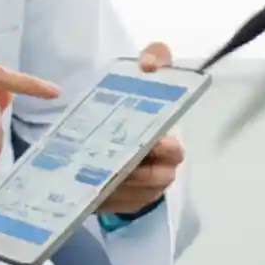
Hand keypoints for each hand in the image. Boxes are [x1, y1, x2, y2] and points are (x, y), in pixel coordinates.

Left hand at [98, 41, 180, 214]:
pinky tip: (89, 190)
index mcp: (167, 142)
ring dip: (118, 187)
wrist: (110, 126)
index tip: (153, 143)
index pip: (175, 152)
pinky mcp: (123, 202)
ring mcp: (142, 189)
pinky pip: (115, 207)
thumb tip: (150, 64)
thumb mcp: (144, 73)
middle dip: (137, 173)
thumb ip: (156, 57)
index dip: (166, 150)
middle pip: (155, 180)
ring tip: (97, 176)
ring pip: (133, 196)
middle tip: (116, 164)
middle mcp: (160, 169)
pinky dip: (103, 199)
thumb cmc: (133, 101)